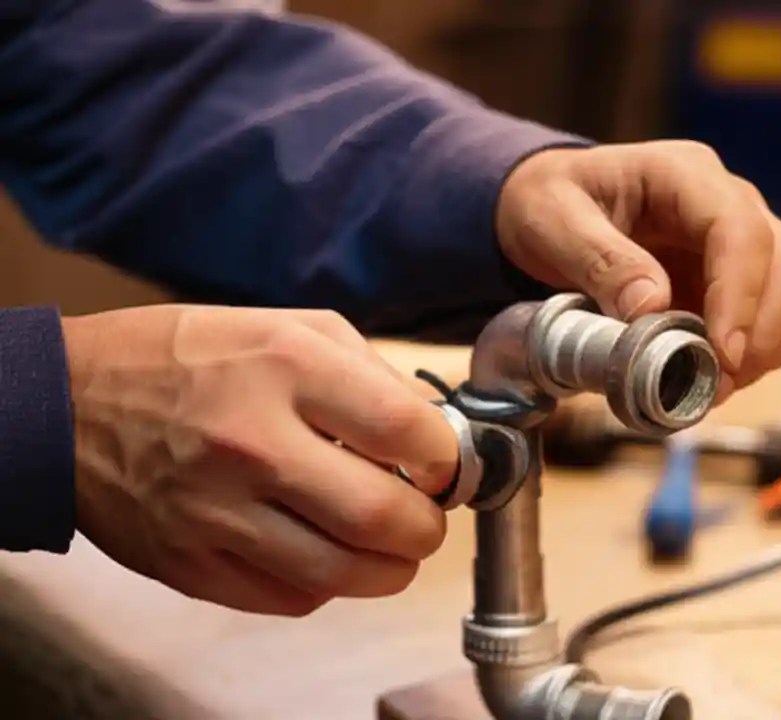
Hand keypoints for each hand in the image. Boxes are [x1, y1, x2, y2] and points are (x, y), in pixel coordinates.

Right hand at [63, 305, 456, 615]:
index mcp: (283, 367)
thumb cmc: (186, 358)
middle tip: (424, 515)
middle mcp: (251, 442)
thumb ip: (370, 373)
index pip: (406, 431)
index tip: (443, 466)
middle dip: (427, 527)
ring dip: (389, 568)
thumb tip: (433, 430)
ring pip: (344, 573)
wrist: (63, 406)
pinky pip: (292, 598)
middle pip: (384, 518)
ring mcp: (216, 512)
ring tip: (387, 545)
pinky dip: (326, 584)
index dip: (445, 459)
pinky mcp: (190, 564)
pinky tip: (323, 552)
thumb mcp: (284, 327)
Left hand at [496, 141, 780, 402]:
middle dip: (766, 332)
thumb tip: (652, 307)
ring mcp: (745, 241)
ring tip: (716, 384)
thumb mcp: (551, 221)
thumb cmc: (549, 203)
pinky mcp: (745, 279)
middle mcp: (730, 202)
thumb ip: (599, 260)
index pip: (740, 230)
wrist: (553, 209)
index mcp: (684, 175)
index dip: (741, 296)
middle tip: (719, 383)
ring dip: (772, 347)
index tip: (723, 353)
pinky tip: (721, 374)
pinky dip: (765, 352)